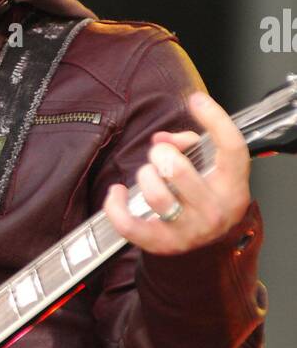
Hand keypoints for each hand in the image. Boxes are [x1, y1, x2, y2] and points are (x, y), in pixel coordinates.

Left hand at [102, 91, 250, 253]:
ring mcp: (188, 231)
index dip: (214, 118)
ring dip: (144, 176)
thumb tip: (160, 140)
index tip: (196, 100)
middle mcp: (214, 210)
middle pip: (177, 170)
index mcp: (232, 187)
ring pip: (155, 195)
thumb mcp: (210, 169)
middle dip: (160, 154)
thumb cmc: (204, 198)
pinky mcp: (162, 244)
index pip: (231, 148)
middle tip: (160, 155)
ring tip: (147, 175)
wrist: (208, 247)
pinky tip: (118, 192)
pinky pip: (129, 224)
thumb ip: (190, 145)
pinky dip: (115, 205)